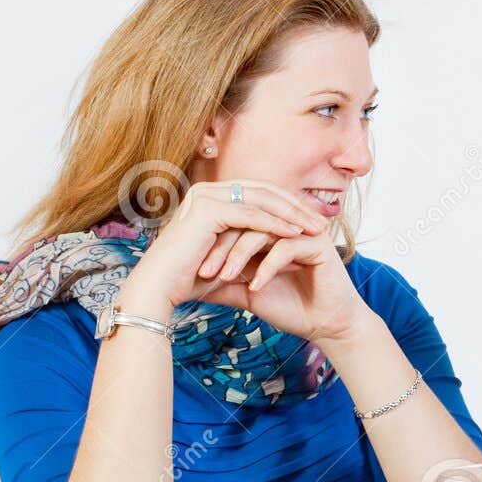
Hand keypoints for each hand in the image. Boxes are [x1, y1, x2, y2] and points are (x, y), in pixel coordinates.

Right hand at [121, 179, 327, 312]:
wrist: (158, 290)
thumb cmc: (190, 280)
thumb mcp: (230, 257)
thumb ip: (253, 246)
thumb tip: (289, 247)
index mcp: (211, 197)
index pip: (259, 193)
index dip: (289, 206)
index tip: (314, 222)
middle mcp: (207, 191)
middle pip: (265, 190)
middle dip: (297, 207)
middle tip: (323, 222)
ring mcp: (205, 197)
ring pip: (261, 200)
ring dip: (292, 214)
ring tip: (316, 229)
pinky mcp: (207, 211)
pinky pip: (251, 214)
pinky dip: (276, 224)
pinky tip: (296, 234)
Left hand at [208, 223, 371, 343]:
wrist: (324, 326)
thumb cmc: (289, 308)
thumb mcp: (246, 293)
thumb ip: (223, 281)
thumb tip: (186, 282)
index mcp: (270, 229)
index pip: (235, 223)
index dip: (213, 243)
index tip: (194, 268)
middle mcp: (287, 224)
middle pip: (247, 221)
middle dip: (222, 247)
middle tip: (204, 271)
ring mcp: (304, 231)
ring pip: (263, 231)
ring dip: (240, 255)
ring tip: (225, 278)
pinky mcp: (318, 244)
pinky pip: (285, 248)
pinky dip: (266, 268)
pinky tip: (255, 287)